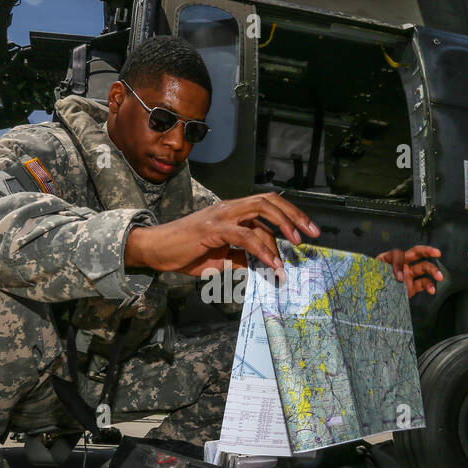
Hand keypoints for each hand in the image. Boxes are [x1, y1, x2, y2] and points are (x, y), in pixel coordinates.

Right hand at [124, 192, 318, 276]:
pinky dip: (262, 249)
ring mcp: (221, 215)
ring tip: (295, 246)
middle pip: (269, 201)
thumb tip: (264, 267)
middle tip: (311, 235)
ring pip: (260, 211)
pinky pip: (245, 236)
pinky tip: (272, 263)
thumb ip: (242, 259)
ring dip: (282, 227)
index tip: (306, 234)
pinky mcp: (212, 228)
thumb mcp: (221, 259)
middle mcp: (229, 208)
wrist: (155, 250)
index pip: (268, 206)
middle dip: (294, 216)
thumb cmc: (185, 253)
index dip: (290, 216)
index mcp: (233, 212)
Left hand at [376, 245, 442, 297]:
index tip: (404, 271)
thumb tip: (402, 277)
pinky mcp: (411, 288)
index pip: (403, 253)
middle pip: (419, 255)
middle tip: (438, 253)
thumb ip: (389, 267)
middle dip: (429, 252)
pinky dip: (429, 286)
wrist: (369, 294)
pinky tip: (432, 290)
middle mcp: (404, 265)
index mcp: (394, 258)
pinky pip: (423, 284)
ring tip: (439, 277)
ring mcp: (408, 276)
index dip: (406, 258)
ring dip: (433, 271)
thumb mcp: (376, 267)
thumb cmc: (370, 277)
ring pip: (424, 269)